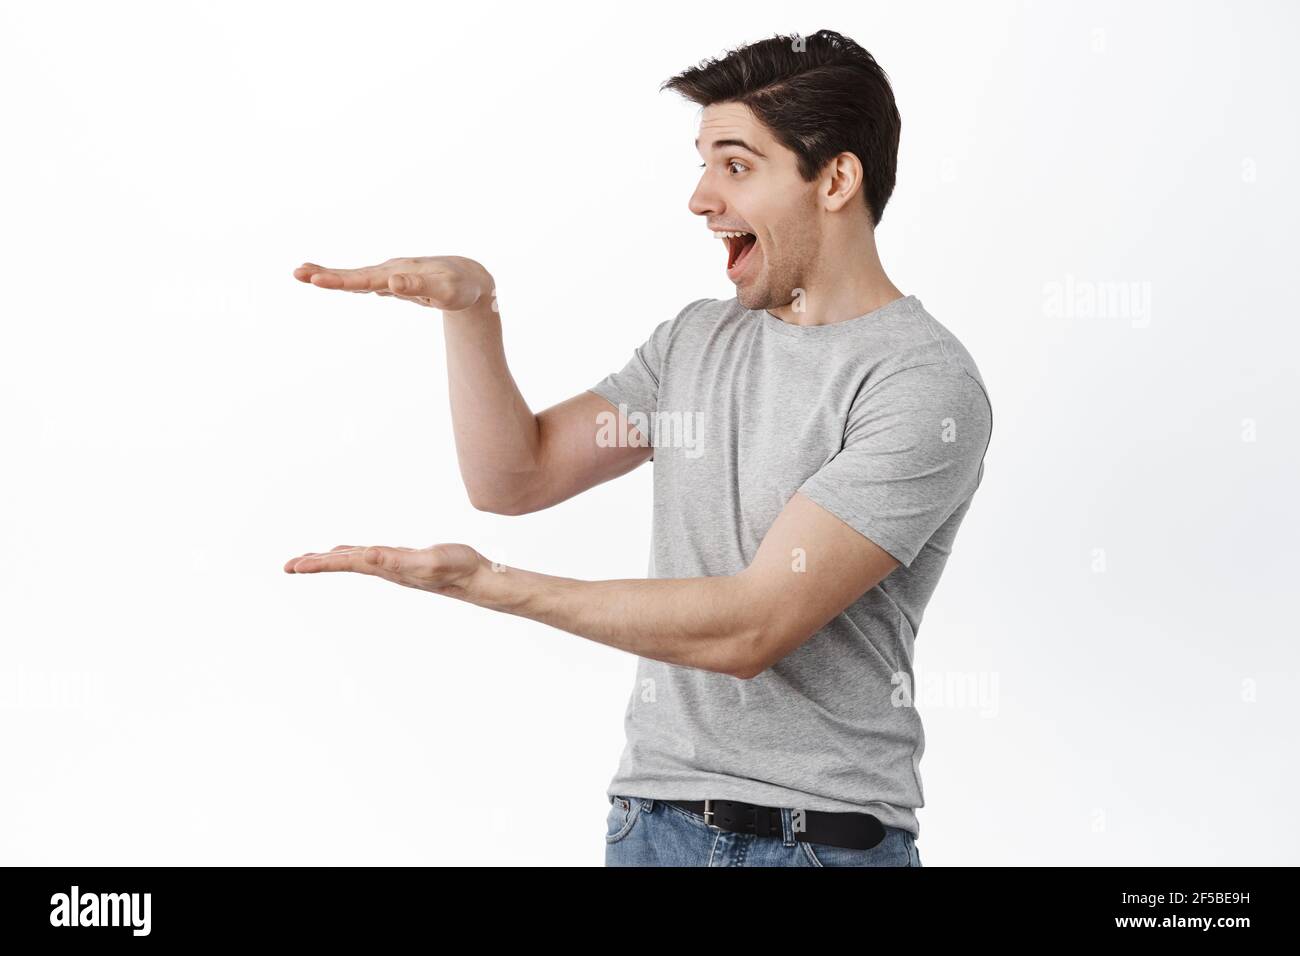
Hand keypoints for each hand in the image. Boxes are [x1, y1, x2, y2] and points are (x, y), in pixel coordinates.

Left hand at [283, 542, 487, 596]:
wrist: (477, 578)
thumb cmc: (457, 568)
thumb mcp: (428, 560)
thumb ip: (397, 559)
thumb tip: (366, 554)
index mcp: (386, 567)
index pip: (346, 563)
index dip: (319, 564)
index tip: (294, 568)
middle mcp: (385, 568)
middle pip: (344, 564)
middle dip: (314, 565)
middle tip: (287, 567)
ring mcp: (393, 566)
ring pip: (354, 561)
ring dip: (330, 561)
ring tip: (308, 562)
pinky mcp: (403, 561)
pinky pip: (369, 557)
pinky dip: (353, 554)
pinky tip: (351, 553)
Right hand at [292, 256, 493, 311]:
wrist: (471, 278)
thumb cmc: (460, 287)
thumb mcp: (445, 291)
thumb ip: (419, 288)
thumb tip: (391, 284)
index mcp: (398, 273)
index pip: (363, 279)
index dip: (339, 281)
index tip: (314, 280)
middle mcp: (390, 271)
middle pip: (354, 275)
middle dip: (326, 275)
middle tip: (296, 273)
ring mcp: (390, 276)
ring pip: (357, 277)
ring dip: (332, 276)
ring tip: (306, 275)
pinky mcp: (393, 283)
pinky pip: (366, 282)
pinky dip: (349, 282)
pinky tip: (336, 282)